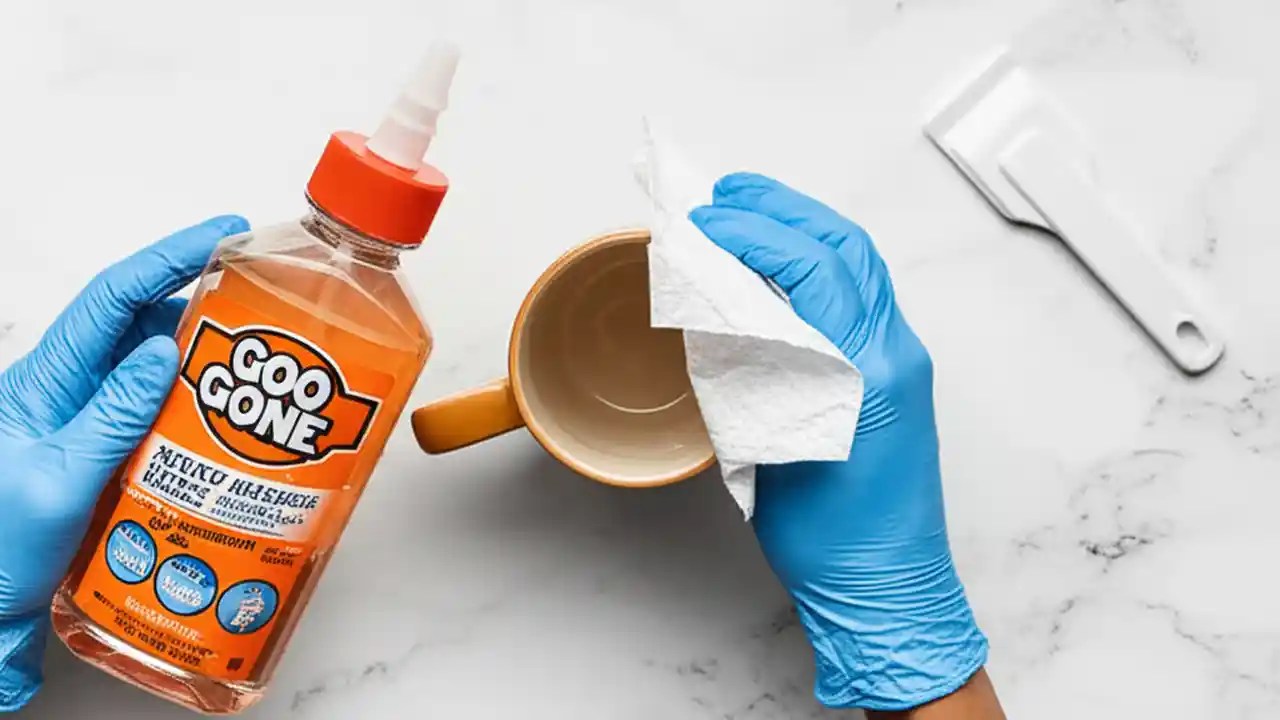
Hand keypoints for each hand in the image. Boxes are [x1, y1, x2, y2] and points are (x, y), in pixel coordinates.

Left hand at [0, 216, 246, 710]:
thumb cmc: (3, 550)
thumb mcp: (61, 481)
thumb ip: (114, 415)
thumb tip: (163, 349)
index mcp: (44, 380)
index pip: (111, 296)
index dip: (168, 256)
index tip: (223, 233)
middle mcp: (66, 386)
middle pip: (138, 317)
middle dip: (198, 296)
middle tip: (260, 296)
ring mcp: (86, 414)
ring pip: (151, 359)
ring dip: (200, 351)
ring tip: (255, 356)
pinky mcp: (105, 443)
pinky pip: (154, 403)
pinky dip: (193, 398)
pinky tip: (224, 412)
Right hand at [691, 174, 989, 711]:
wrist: (886, 588)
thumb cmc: (830, 540)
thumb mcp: (772, 452)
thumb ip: (749, 377)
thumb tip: (718, 315)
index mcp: (868, 370)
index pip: (816, 266)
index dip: (755, 231)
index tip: (704, 222)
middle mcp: (895, 353)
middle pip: (847, 246)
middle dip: (783, 208)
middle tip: (725, 195)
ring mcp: (902, 361)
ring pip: (861, 264)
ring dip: (803, 227)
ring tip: (748, 213)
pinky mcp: (896, 375)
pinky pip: (861, 295)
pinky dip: (818, 264)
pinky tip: (780, 267)